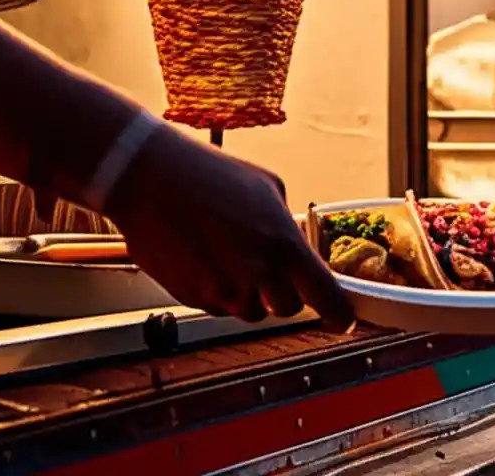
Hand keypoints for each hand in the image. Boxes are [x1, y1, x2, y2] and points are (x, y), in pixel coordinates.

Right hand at [104, 125, 354, 330]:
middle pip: (287, 309)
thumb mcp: (267, 188)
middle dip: (285, 293)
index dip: (339, 314)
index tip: (343, 320)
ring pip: (251, 311)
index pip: (325, 296)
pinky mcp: (193, 297)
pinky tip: (206, 258)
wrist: (150, 179)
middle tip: (270, 267)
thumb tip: (295, 247)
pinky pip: (219, 307)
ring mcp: (222, 290)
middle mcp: (257, 274)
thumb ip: (287, 227)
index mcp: (283, 245)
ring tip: (231, 255)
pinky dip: (220, 291)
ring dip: (250, 294)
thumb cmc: (210, 174)